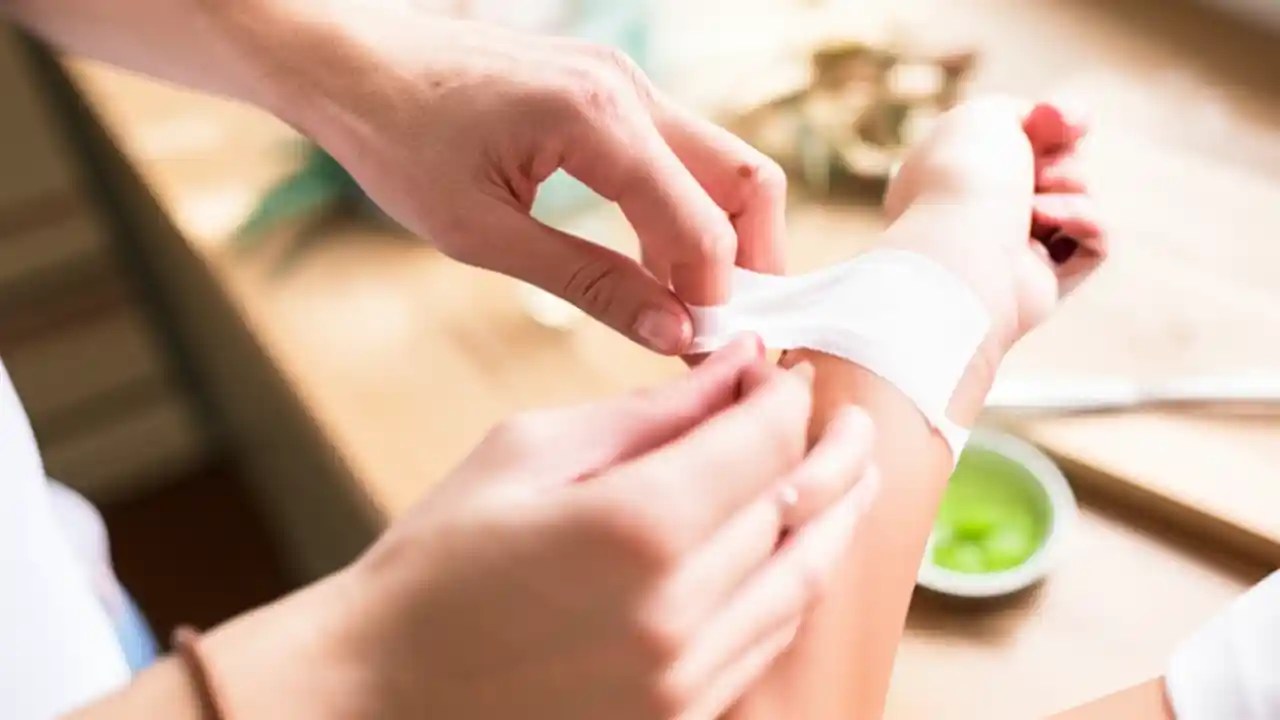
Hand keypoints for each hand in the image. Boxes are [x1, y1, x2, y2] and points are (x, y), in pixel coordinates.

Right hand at [197, 338, 875, 719]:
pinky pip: (766, 641)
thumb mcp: (528, 451)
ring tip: (846, 478)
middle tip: (848, 415)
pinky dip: (792, 586)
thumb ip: (647, 413)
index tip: (781, 372)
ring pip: (801, 582)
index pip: (763, 440)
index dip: (784, 396)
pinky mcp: (677, 717)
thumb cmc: (439, 560)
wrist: (384, 688)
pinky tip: (794, 552)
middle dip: (833, 450)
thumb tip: (737, 368)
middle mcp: (677, 608)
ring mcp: (684, 676)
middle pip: (799, 508)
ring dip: (833, 521)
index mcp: (636, 523)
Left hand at [267, 4, 786, 354]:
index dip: (715, 299)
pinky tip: (653, 262)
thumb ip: (589, 283)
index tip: (704, 354)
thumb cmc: (397, 141)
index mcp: (596, 120)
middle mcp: (627, 88)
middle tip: (726, 328)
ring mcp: (623, 80)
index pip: (700, 224)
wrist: (351, 64)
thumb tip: (672, 332)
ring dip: (720, 237)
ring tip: (686, 307)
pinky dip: (685, 210)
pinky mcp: (609, 88)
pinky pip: (678, 153)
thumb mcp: (484, 234)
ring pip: (720, 163)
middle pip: (745, 178)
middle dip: (754, 261)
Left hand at [881, 98, 1107, 348]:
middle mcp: (980, 213)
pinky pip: (1095, 241)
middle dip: (1062, 159)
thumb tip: (1073, 122)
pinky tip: (1048, 225)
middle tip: (1037, 171)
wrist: (963, 250)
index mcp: (955, 174)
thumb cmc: (964, 178)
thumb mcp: (988, 115)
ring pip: (1080, 199)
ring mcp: (1013, 251)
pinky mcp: (1045, 284)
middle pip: (1059, 167)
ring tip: (1034, 206)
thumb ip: (1032, 112)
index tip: (1058, 119)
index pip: (1022, 142)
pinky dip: (1082, 223)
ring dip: (1069, 188)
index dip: (1049, 125)